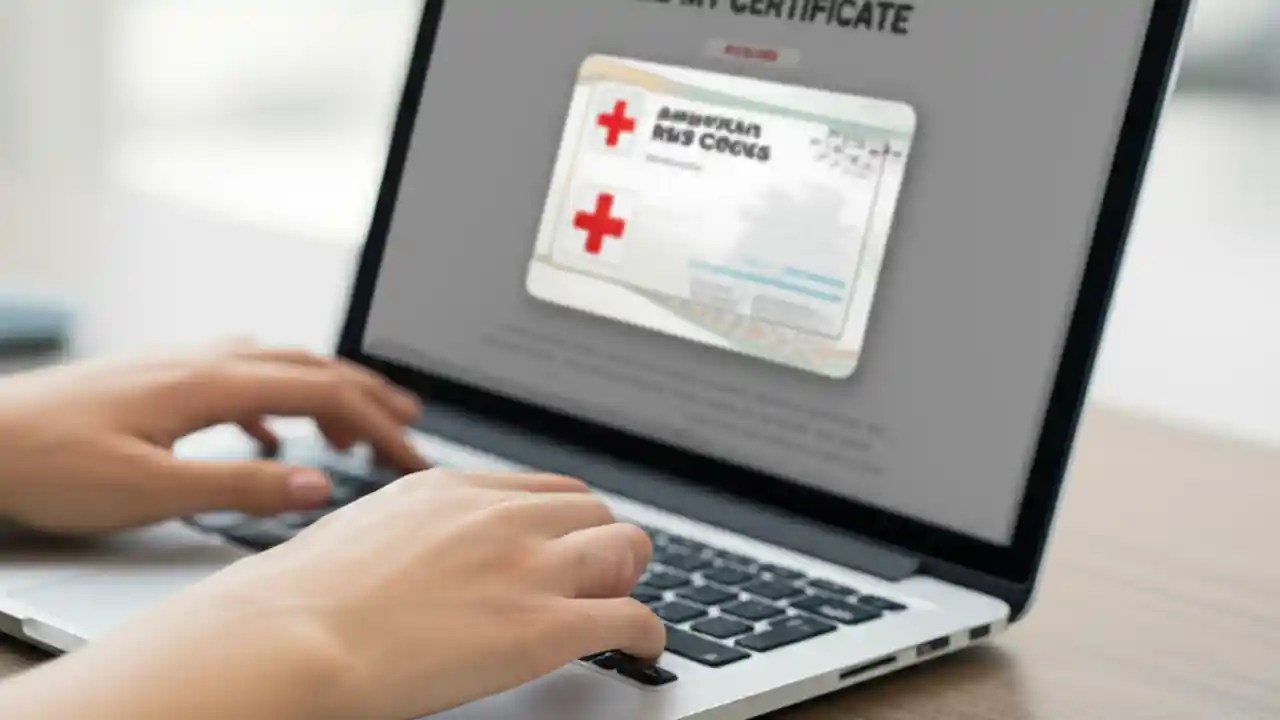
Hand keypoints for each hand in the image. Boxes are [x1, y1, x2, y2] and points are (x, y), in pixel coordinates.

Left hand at [0, 342, 426, 532]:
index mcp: (210, 384)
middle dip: (369, 397)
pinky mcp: (158, 381)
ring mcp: (179, 365)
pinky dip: (273, 402)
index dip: (377, 426)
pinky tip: (268, 434)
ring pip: (277, 365)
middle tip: (412, 426)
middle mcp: (202, 362)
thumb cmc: (49, 462)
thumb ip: (240, 486)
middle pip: (311, 368)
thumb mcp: (151, 489)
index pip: (321, 396)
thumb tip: (317, 484)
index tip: (410, 457)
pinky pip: (238, 378)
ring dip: (328, 390)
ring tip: (357, 424)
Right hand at [0, 471, 665, 719]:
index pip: (544, 489)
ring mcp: (527, 568)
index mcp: (453, 491)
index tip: (569, 539)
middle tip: (600, 573)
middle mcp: (501, 518)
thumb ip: (406, 530)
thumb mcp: (358, 530)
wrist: (287, 637)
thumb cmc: (298, 597)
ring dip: (631, 576)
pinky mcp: (542, 627)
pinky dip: (648, 633)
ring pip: (626, 548)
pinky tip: (646, 646)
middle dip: (603, 542)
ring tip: (624, 600)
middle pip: (594, 512)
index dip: (566, 520)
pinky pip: (630, 618)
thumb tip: (412, 547)